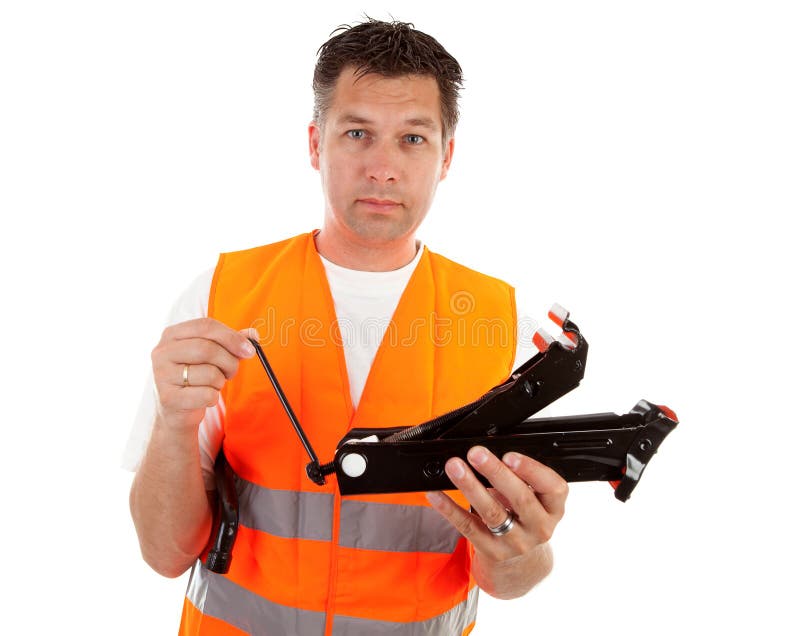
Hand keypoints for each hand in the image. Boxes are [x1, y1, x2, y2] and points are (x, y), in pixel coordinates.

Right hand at [151, 317, 255, 431]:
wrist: (177, 410)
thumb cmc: (196, 376)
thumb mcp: (212, 355)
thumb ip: (232, 342)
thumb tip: (253, 334)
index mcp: (172, 334)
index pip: (206, 326)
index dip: (232, 337)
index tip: (250, 350)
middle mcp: (162, 352)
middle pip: (208, 348)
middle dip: (229, 361)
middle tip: (233, 371)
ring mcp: (162, 375)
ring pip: (210, 373)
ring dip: (220, 381)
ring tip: (213, 384)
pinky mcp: (168, 398)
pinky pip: (206, 394)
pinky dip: (213, 397)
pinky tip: (205, 397)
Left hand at [425, 446, 567, 598]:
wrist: (520, 567)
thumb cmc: (524, 520)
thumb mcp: (534, 501)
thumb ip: (520, 479)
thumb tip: (487, 455)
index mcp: (553, 509)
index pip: (553, 488)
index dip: (532, 470)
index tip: (509, 455)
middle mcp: (539, 528)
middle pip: (520, 498)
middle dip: (495, 472)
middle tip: (476, 454)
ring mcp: (516, 543)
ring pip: (492, 512)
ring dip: (470, 486)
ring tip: (455, 467)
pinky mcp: (493, 552)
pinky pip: (468, 527)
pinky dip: (450, 509)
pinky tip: (436, 495)